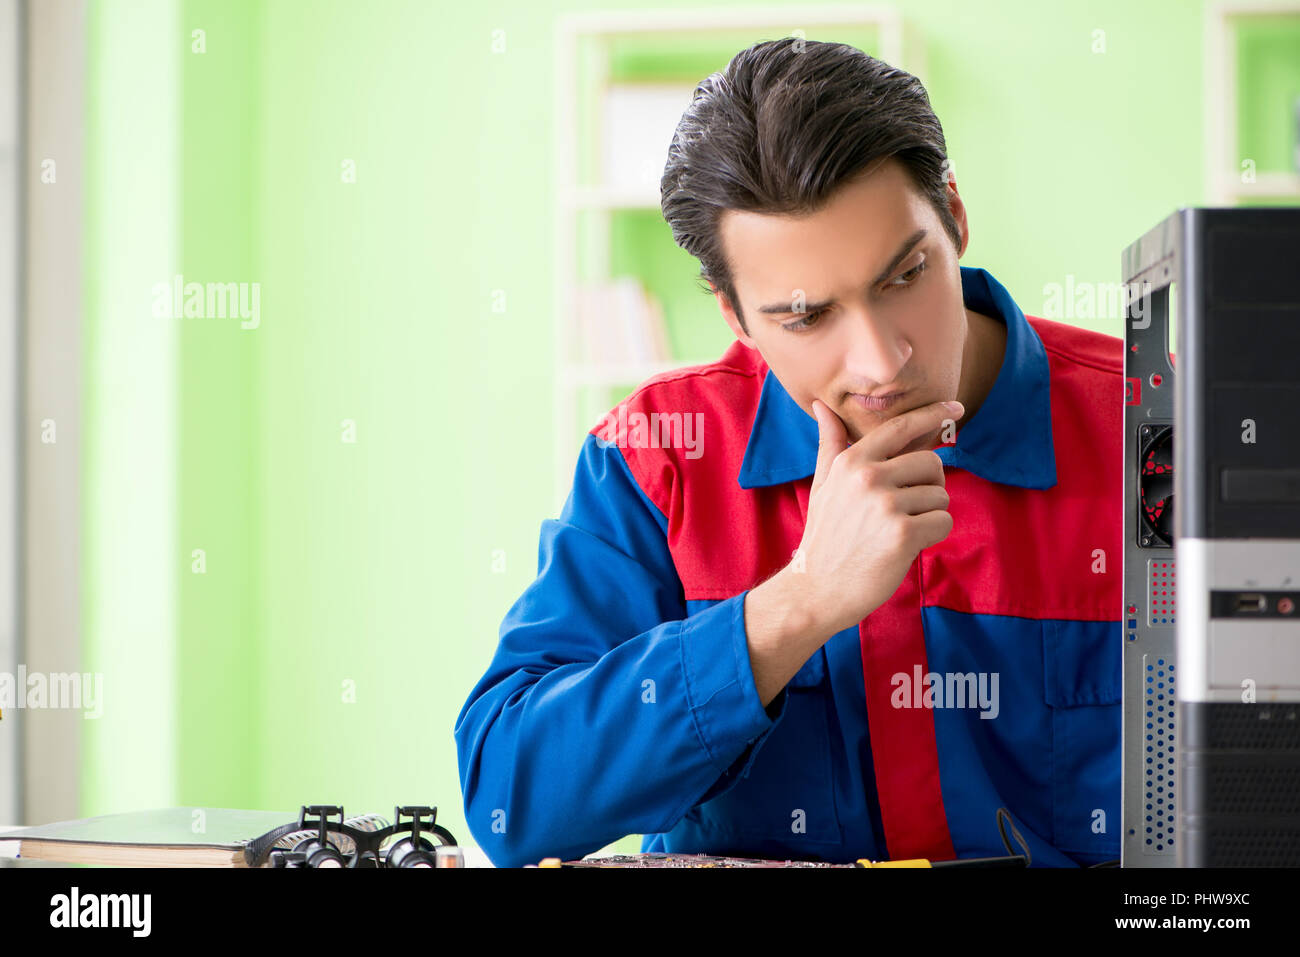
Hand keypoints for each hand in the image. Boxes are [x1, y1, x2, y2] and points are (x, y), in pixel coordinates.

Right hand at [787, 397, 962, 636]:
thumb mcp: (823, 485)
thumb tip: (822, 406)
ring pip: (940, 496)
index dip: (933, 415)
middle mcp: (869, 477)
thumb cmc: (825, 536)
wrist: (818, 588)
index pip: (901, 427)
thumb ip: (831, 444)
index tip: (956, 408)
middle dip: (928, 487)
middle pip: (931, 464)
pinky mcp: (903, 533)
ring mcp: (886, 504)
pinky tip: (907, 545)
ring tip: (897, 531)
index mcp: (852, 462)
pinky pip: (943, 522)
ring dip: (929, 515)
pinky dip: (933, 535)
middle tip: (905, 510)